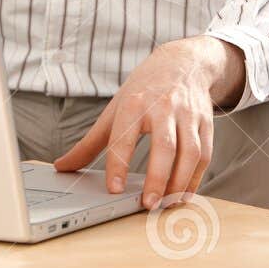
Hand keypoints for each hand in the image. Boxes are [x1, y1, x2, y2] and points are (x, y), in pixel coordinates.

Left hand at [52, 36, 243, 209]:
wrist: (181, 63)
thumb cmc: (143, 90)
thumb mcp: (114, 110)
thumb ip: (89, 143)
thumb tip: (62, 166)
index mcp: (134, 104)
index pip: (124, 136)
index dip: (119, 164)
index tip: (114, 189)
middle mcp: (163, 107)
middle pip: (164, 146)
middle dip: (157, 178)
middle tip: (147, 204)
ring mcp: (187, 114)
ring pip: (190, 152)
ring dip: (179, 182)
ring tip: (166, 204)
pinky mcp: (206, 121)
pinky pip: (204, 154)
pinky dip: (195, 178)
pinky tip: (182, 193)